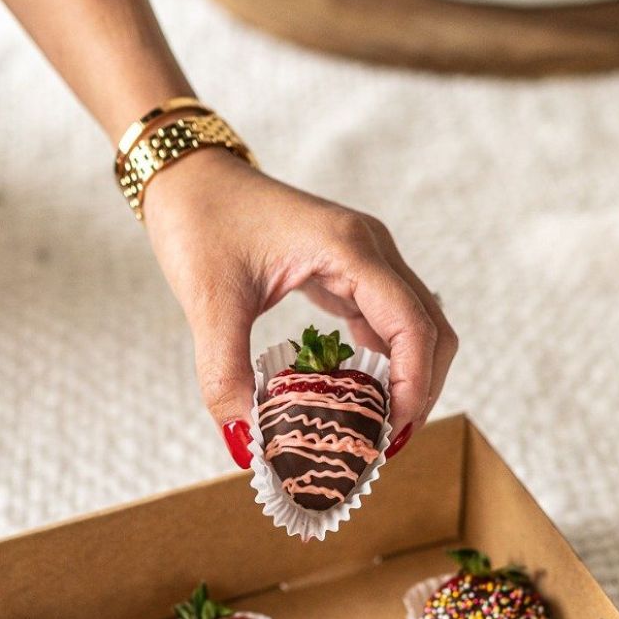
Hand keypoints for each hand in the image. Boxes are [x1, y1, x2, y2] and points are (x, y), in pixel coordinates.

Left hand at [143, 148, 457, 466]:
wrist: (188, 175)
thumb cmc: (199, 220)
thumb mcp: (208, 302)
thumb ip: (225, 374)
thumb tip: (242, 443)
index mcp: (348, 248)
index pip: (411, 324)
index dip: (414, 384)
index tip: (391, 433)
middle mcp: (370, 249)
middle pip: (430, 329)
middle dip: (420, 390)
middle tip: (387, 443)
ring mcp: (364, 258)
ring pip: (415, 326)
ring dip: (406, 378)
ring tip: (375, 428)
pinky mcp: (349, 269)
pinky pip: (386, 321)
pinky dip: (382, 362)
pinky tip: (357, 396)